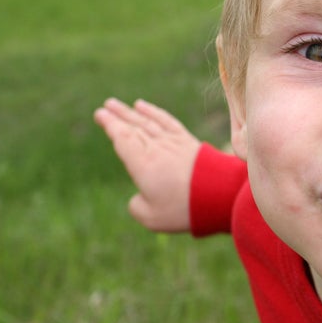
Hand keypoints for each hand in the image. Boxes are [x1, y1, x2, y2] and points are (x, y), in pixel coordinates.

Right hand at [94, 97, 199, 232]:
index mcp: (142, 164)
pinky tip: (143, 107)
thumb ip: (137, 206)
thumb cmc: (183, 208)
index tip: (100, 115)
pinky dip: (154, 113)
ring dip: (131, 112)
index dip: (110, 125)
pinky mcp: (187, 142)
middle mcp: (156, 148)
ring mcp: (173, 143)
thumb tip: (139, 197)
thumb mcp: (151, 218)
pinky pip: (166, 121)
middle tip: (105, 107)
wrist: (220, 195)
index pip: (123, 138)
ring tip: (117, 104)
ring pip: (147, 122)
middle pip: (133, 127)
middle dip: (117, 116)